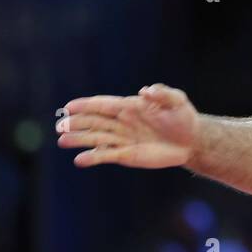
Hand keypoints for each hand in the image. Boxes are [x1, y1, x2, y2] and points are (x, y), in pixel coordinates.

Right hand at [56, 83, 198, 168]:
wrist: (191, 140)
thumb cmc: (183, 117)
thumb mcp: (177, 101)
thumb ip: (162, 94)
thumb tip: (144, 91)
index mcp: (129, 107)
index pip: (102, 105)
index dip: (85, 105)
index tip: (68, 107)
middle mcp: (122, 123)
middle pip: (94, 122)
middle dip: (77, 123)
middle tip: (60, 126)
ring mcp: (123, 139)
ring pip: (96, 139)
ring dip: (79, 140)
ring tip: (62, 141)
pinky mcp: (127, 155)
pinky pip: (107, 155)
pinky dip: (94, 157)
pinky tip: (80, 160)